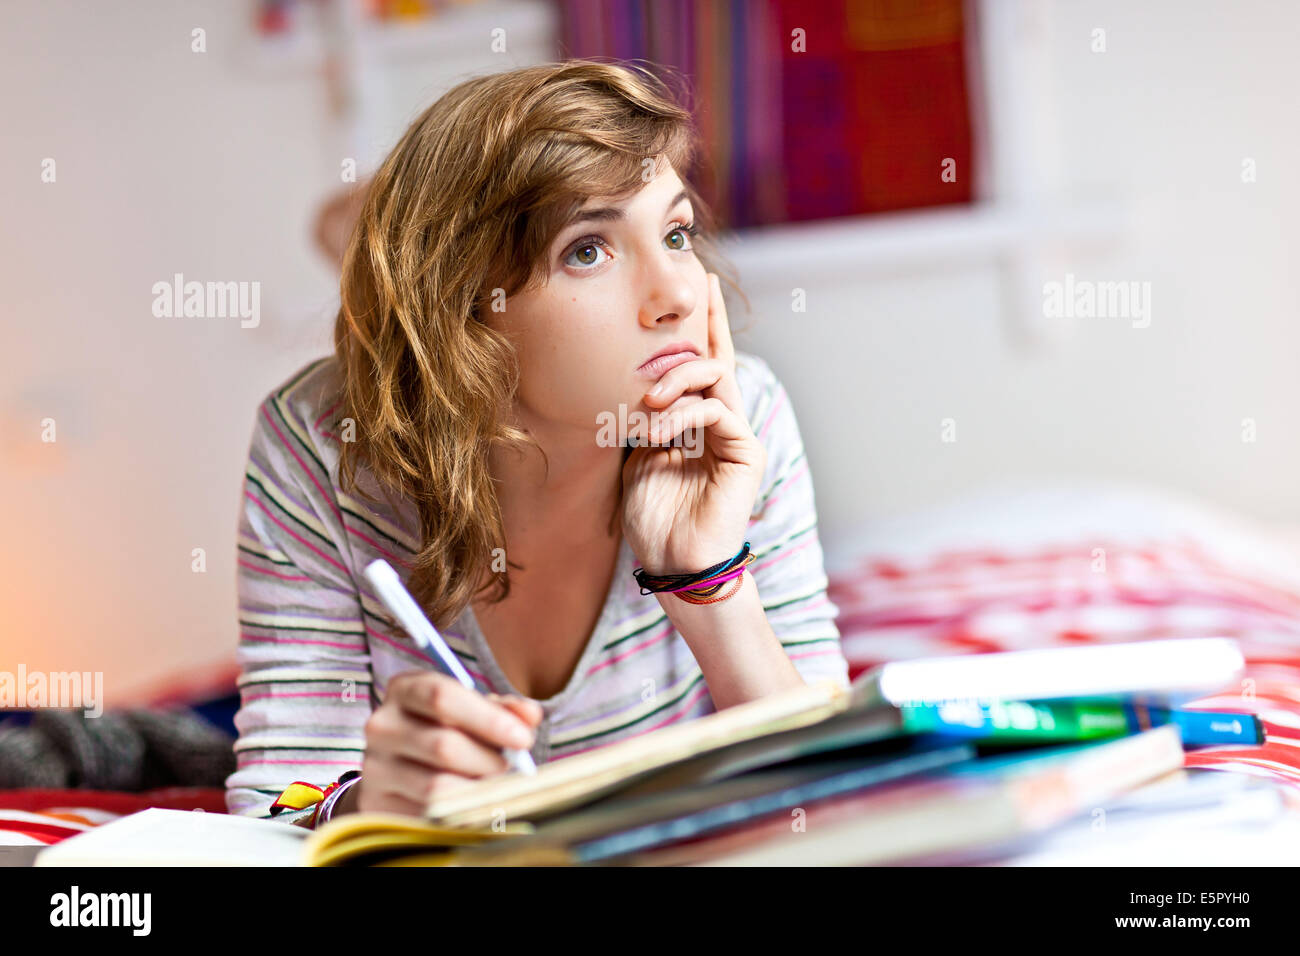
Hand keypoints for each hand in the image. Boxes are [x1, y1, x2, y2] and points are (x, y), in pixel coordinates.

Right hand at [355, 671, 542, 817]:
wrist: (400, 768)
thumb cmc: (446, 730)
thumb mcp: (472, 711)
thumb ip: (503, 709)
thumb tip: (530, 716)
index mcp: (405, 689)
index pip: (443, 697)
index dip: (489, 719)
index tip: (523, 738)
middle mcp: (382, 725)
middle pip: (444, 745)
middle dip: (489, 760)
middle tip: (511, 767)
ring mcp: (376, 767)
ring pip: (437, 786)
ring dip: (476, 789)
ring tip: (491, 784)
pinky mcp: (377, 805)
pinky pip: (428, 815)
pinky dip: (459, 812)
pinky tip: (470, 803)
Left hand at [621, 272, 766, 575]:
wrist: (674, 561)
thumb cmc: (654, 518)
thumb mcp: (636, 457)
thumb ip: (643, 418)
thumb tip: (633, 382)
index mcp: (695, 423)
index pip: (702, 365)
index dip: (705, 325)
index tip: (702, 282)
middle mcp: (721, 424)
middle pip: (718, 359)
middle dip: (704, 325)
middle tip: (678, 318)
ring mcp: (736, 436)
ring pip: (714, 379)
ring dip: (674, 384)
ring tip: (648, 406)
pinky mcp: (746, 452)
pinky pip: (716, 411)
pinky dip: (683, 416)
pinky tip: (659, 435)